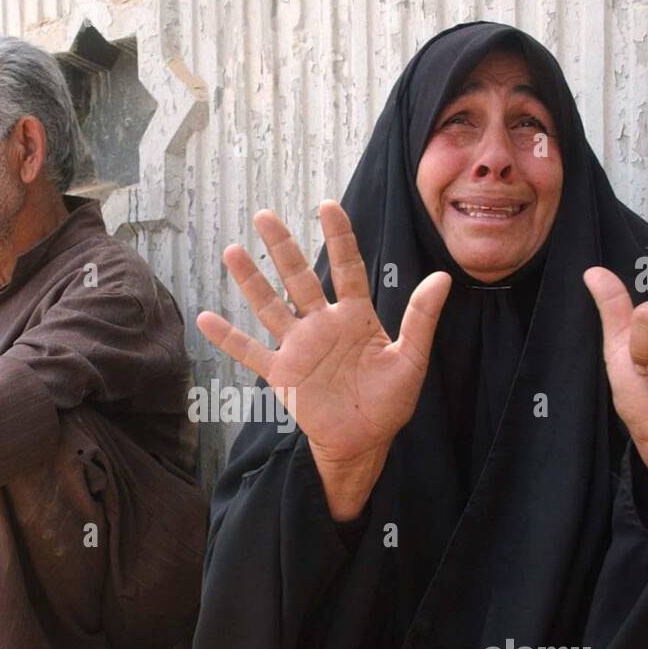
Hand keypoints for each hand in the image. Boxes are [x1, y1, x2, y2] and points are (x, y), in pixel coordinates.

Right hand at [196, 201, 451, 519]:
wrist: (364, 442)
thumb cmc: (390, 401)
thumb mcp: (411, 359)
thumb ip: (421, 318)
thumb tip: (443, 277)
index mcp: (356, 317)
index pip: (346, 267)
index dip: (338, 237)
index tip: (328, 206)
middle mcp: (323, 324)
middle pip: (298, 277)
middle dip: (282, 248)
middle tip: (265, 215)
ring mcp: (298, 347)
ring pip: (270, 306)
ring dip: (251, 281)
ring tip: (232, 251)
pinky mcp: (281, 374)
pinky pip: (250, 351)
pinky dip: (227, 338)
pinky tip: (205, 318)